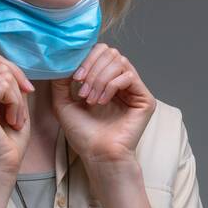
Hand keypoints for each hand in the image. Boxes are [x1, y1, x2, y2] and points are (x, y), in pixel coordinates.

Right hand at [0, 53, 34, 179]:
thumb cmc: (8, 140)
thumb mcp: (13, 104)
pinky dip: (15, 104)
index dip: (16, 72)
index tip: (27, 92)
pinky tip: (11, 121)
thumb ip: (11, 83)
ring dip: (18, 99)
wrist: (2, 166)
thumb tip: (16, 66)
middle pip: (0, 64)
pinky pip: (4, 86)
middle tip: (19, 113)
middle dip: (18, 87)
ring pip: (4, 76)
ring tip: (15, 120)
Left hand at [49, 43, 155, 164]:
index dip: (86, 58)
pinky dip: (111, 86)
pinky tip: (102, 102)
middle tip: (82, 90)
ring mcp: (134, 90)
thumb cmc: (83, 134)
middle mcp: (121, 82)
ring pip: (119, 61)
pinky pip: (129, 76)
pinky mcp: (145, 98)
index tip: (73, 77)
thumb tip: (64, 58)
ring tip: (91, 100)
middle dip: (92, 68)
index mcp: (105, 80)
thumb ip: (62, 79)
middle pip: (110, 52)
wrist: (97, 154)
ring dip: (100, 78)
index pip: (100, 52)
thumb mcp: (63, 102)